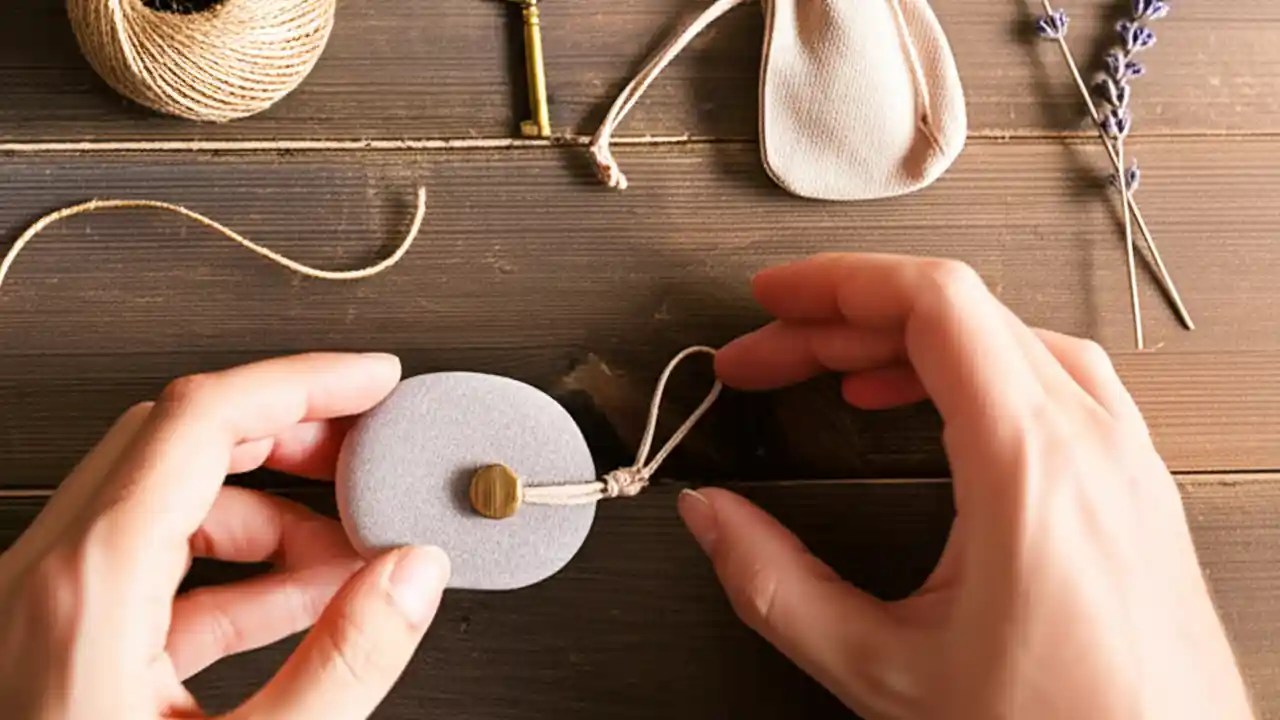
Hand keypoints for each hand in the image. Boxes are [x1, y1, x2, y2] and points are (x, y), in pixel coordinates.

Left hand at [0, 353, 450, 719]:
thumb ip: (343, 664)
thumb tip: (411, 579)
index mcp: (90, 584)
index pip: (205, 417)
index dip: (302, 383)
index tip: (370, 384)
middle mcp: (53, 578)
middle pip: (183, 443)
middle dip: (291, 439)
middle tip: (368, 456)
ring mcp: (47, 610)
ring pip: (169, 503)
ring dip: (269, 512)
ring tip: (352, 552)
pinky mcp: (63, 648)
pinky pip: (157, 571)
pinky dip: (237, 570)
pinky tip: (304, 599)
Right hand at [679, 254, 1253, 718]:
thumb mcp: (886, 669)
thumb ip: (776, 587)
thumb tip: (714, 520)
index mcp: (1031, 465)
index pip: (934, 305)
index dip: (837, 284)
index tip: (775, 298)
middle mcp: (1091, 442)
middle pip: (958, 314)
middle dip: (844, 321)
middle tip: (770, 357)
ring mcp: (1124, 457)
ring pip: (1007, 336)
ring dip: (909, 340)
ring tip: (837, 372)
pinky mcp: (1133, 483)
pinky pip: (1051, 378)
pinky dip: (973, 369)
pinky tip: (933, 404)